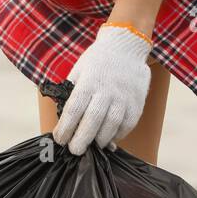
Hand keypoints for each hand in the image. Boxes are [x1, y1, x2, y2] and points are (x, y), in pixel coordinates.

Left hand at [51, 25, 151, 154]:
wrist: (126, 46)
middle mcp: (107, 90)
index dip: (65, 128)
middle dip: (81, 140)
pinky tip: (108, 138)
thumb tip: (61, 118)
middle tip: (74, 151)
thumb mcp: (78, 71)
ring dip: (100, 140)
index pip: (74, 110)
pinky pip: (126, 125)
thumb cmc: (97, 61)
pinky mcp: (137, 103)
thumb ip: (70, 93)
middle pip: (92, 121)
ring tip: (92, 146)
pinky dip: (117, 135)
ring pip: (111, 126)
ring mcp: (124, 97)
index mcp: (88, 82)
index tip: (60, 140)